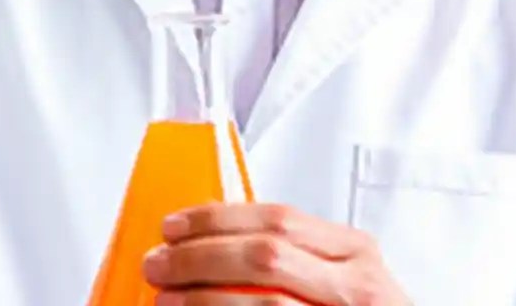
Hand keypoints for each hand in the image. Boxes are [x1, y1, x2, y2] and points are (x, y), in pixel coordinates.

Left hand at [141, 203, 409, 304]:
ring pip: (266, 303)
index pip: (276, 219)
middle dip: (200, 257)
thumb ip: (294, 255)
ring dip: (203, 299)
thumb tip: (208, 245)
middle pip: (265, 256)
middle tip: (158, 264)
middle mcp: (357, 285)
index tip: (173, 226)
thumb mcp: (339, 275)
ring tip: (165, 298)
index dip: (216, 219)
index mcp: (354, 251)